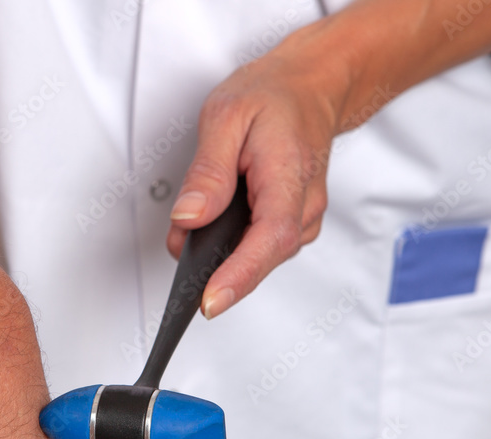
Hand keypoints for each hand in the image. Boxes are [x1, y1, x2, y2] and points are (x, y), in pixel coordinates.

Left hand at [167, 28, 349, 319]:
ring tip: (189, 228)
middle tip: (179, 245)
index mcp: (290, 176)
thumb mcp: (226, 117)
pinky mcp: (292, 221)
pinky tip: (210, 227)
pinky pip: (260, 246)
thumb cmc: (274, 97)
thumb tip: (190, 216)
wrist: (311, 85)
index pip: (270, 239)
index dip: (239, 275)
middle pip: (262, 257)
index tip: (210, 300)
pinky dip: (231, 244)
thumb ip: (207, 171)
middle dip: (215, 265)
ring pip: (259, 255)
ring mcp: (303, 217)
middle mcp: (305, 204)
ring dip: (220, 252)